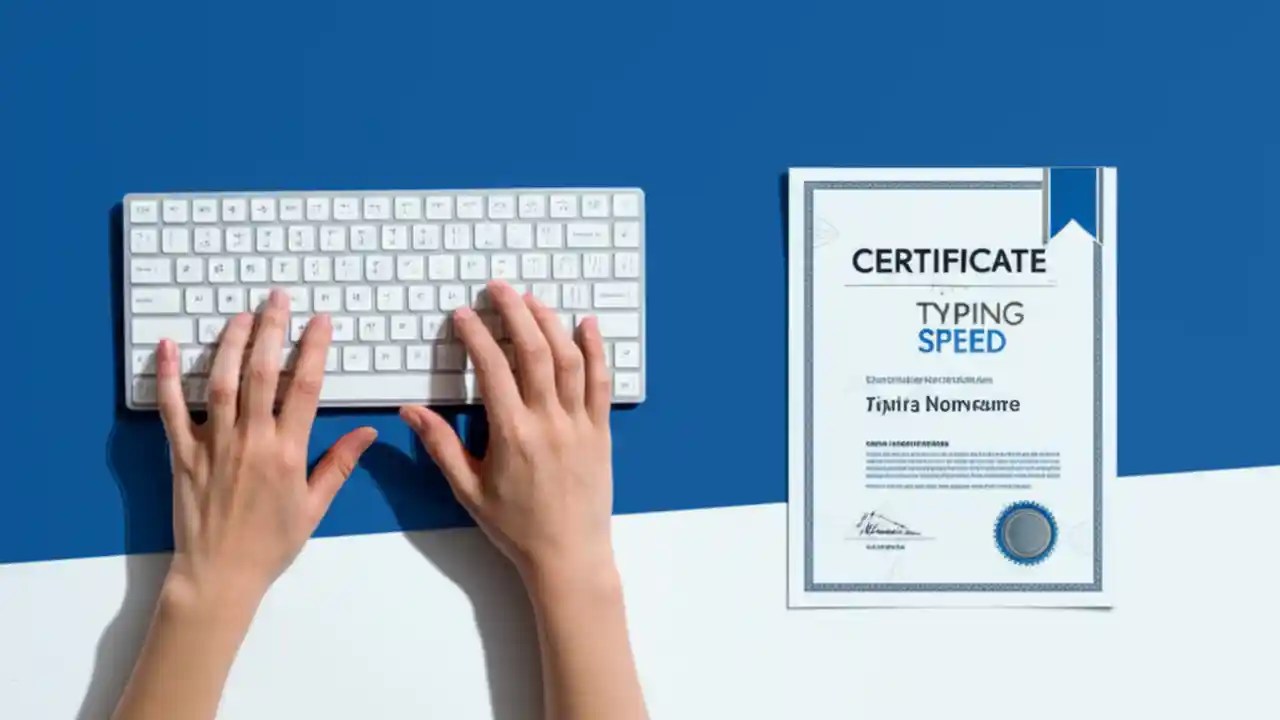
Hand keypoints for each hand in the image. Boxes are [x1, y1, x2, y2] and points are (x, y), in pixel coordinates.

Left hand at [155, 289, 376, 605]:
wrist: (219, 575)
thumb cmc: (271, 544)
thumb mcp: (316, 506)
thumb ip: (340, 464)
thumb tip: (368, 432)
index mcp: (287, 452)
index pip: (304, 388)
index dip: (313, 349)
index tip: (320, 321)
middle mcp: (251, 441)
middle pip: (261, 373)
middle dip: (271, 330)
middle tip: (276, 298)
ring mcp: (214, 445)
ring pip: (220, 382)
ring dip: (229, 344)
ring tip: (240, 315)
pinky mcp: (183, 454)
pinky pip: (172, 409)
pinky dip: (169, 376)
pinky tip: (169, 347)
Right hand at [401, 280, 615, 582]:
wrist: (568, 555)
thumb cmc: (515, 527)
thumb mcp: (469, 489)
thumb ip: (441, 446)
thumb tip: (410, 410)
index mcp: (512, 433)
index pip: (491, 368)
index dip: (476, 335)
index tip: (463, 314)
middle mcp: (548, 421)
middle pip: (533, 351)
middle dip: (514, 312)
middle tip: (498, 288)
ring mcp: (578, 424)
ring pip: (568, 360)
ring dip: (550, 323)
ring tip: (532, 299)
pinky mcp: (600, 431)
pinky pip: (600, 383)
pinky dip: (595, 350)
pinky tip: (587, 325)